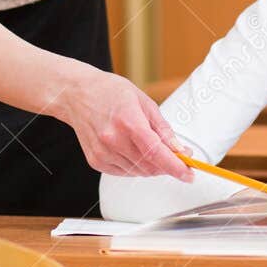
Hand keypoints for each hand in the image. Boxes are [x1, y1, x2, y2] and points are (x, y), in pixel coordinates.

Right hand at [59, 69, 191, 179]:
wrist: (77, 95)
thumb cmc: (110, 93)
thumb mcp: (144, 102)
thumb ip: (163, 130)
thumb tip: (180, 150)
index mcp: (128, 121)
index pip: (157, 153)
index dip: (176, 166)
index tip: (189, 174)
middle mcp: (113, 140)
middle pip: (150, 166)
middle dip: (167, 165)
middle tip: (175, 155)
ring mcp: (103, 152)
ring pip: (139, 172)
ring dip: (151, 166)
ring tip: (147, 145)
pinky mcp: (96, 161)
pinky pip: (124, 172)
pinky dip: (135, 166)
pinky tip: (132, 150)